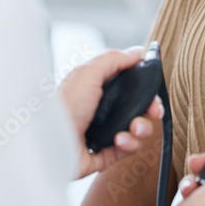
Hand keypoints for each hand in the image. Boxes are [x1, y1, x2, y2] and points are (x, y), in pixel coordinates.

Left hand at [60, 48, 164, 179]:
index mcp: (96, 88)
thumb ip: (113, 60)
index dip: (145, 87)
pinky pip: (127, 149)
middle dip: (150, 109)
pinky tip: (119, 140)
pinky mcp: (104, 153)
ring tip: (133, 128)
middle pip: (138, 108)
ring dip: (141, 128)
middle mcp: (101, 109)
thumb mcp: (88, 73)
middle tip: (154, 112)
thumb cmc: (64, 106)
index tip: (154, 89)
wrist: (50, 144)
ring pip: (137, 130)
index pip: (129, 85)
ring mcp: (103, 132)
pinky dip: (128, 144)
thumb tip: (137, 52)